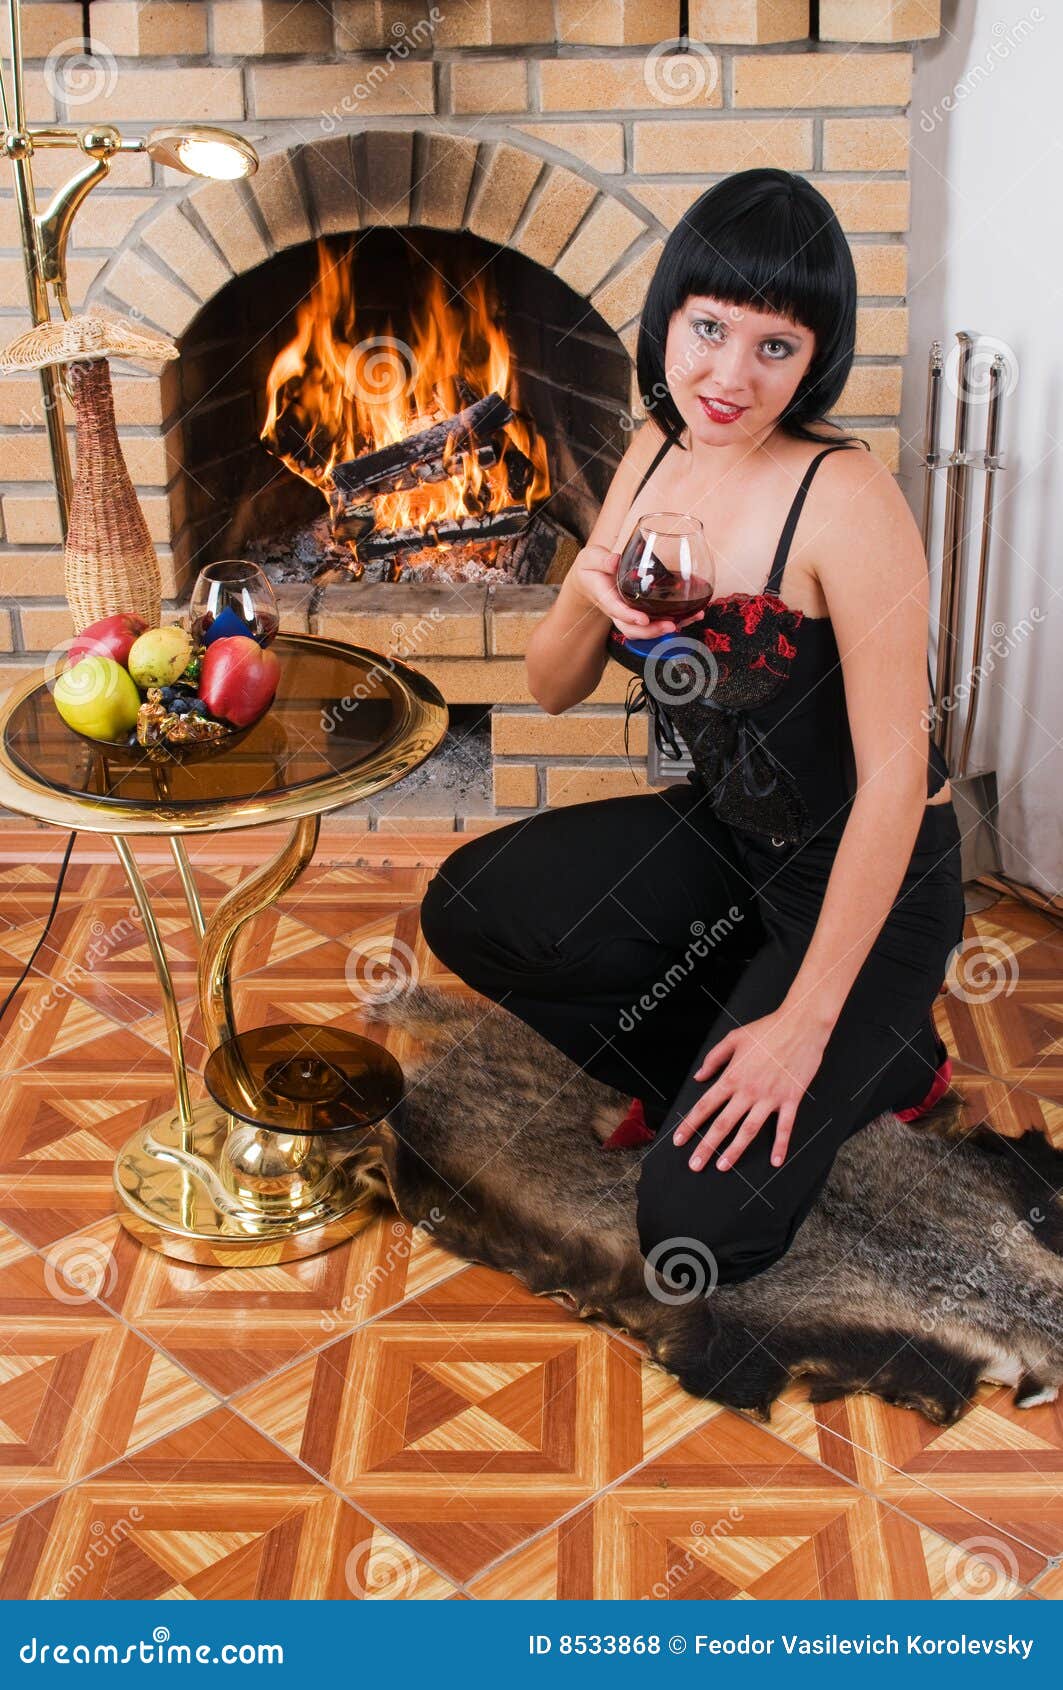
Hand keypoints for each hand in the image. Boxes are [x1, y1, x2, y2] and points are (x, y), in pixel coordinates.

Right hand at [567, 543, 704, 642]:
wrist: (591, 579)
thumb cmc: (591, 568)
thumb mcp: (591, 559)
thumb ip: (602, 560)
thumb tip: (615, 561)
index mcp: (606, 597)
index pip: (617, 610)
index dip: (630, 616)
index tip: (643, 619)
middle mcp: (619, 610)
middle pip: (634, 628)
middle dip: (652, 631)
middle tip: (671, 626)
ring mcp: (630, 613)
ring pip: (647, 629)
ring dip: (669, 627)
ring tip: (691, 619)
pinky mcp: (641, 611)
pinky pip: (656, 620)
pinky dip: (675, 619)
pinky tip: (693, 614)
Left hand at [672, 1009, 830, 1172]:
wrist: (800, 1025)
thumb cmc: (767, 1029)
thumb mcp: (734, 1038)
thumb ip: (714, 1058)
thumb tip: (698, 1077)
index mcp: (732, 1076)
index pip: (705, 1105)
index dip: (690, 1125)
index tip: (679, 1140)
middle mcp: (748, 1090)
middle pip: (723, 1124)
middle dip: (707, 1146)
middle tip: (695, 1164)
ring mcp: (770, 1097)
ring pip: (748, 1130)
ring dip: (734, 1150)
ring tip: (722, 1167)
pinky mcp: (791, 1099)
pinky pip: (785, 1126)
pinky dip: (780, 1145)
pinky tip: (776, 1161)